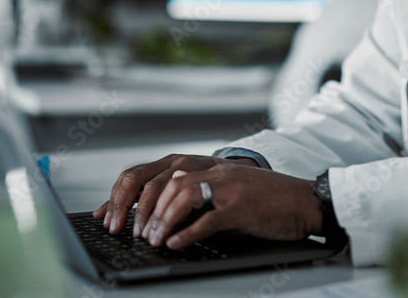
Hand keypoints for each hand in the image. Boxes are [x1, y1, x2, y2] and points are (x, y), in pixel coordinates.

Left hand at [92, 154, 247, 235]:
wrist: (299, 199)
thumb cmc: (257, 196)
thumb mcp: (217, 185)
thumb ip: (187, 189)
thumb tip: (148, 210)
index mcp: (196, 163)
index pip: (146, 173)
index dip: (121, 196)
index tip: (108, 218)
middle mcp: (208, 168)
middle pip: (158, 182)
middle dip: (136, 210)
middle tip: (129, 233)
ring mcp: (226, 186)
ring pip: (180, 195)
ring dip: (160, 220)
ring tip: (152, 240)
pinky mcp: (241, 206)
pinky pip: (208, 219)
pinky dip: (187, 233)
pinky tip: (175, 243)